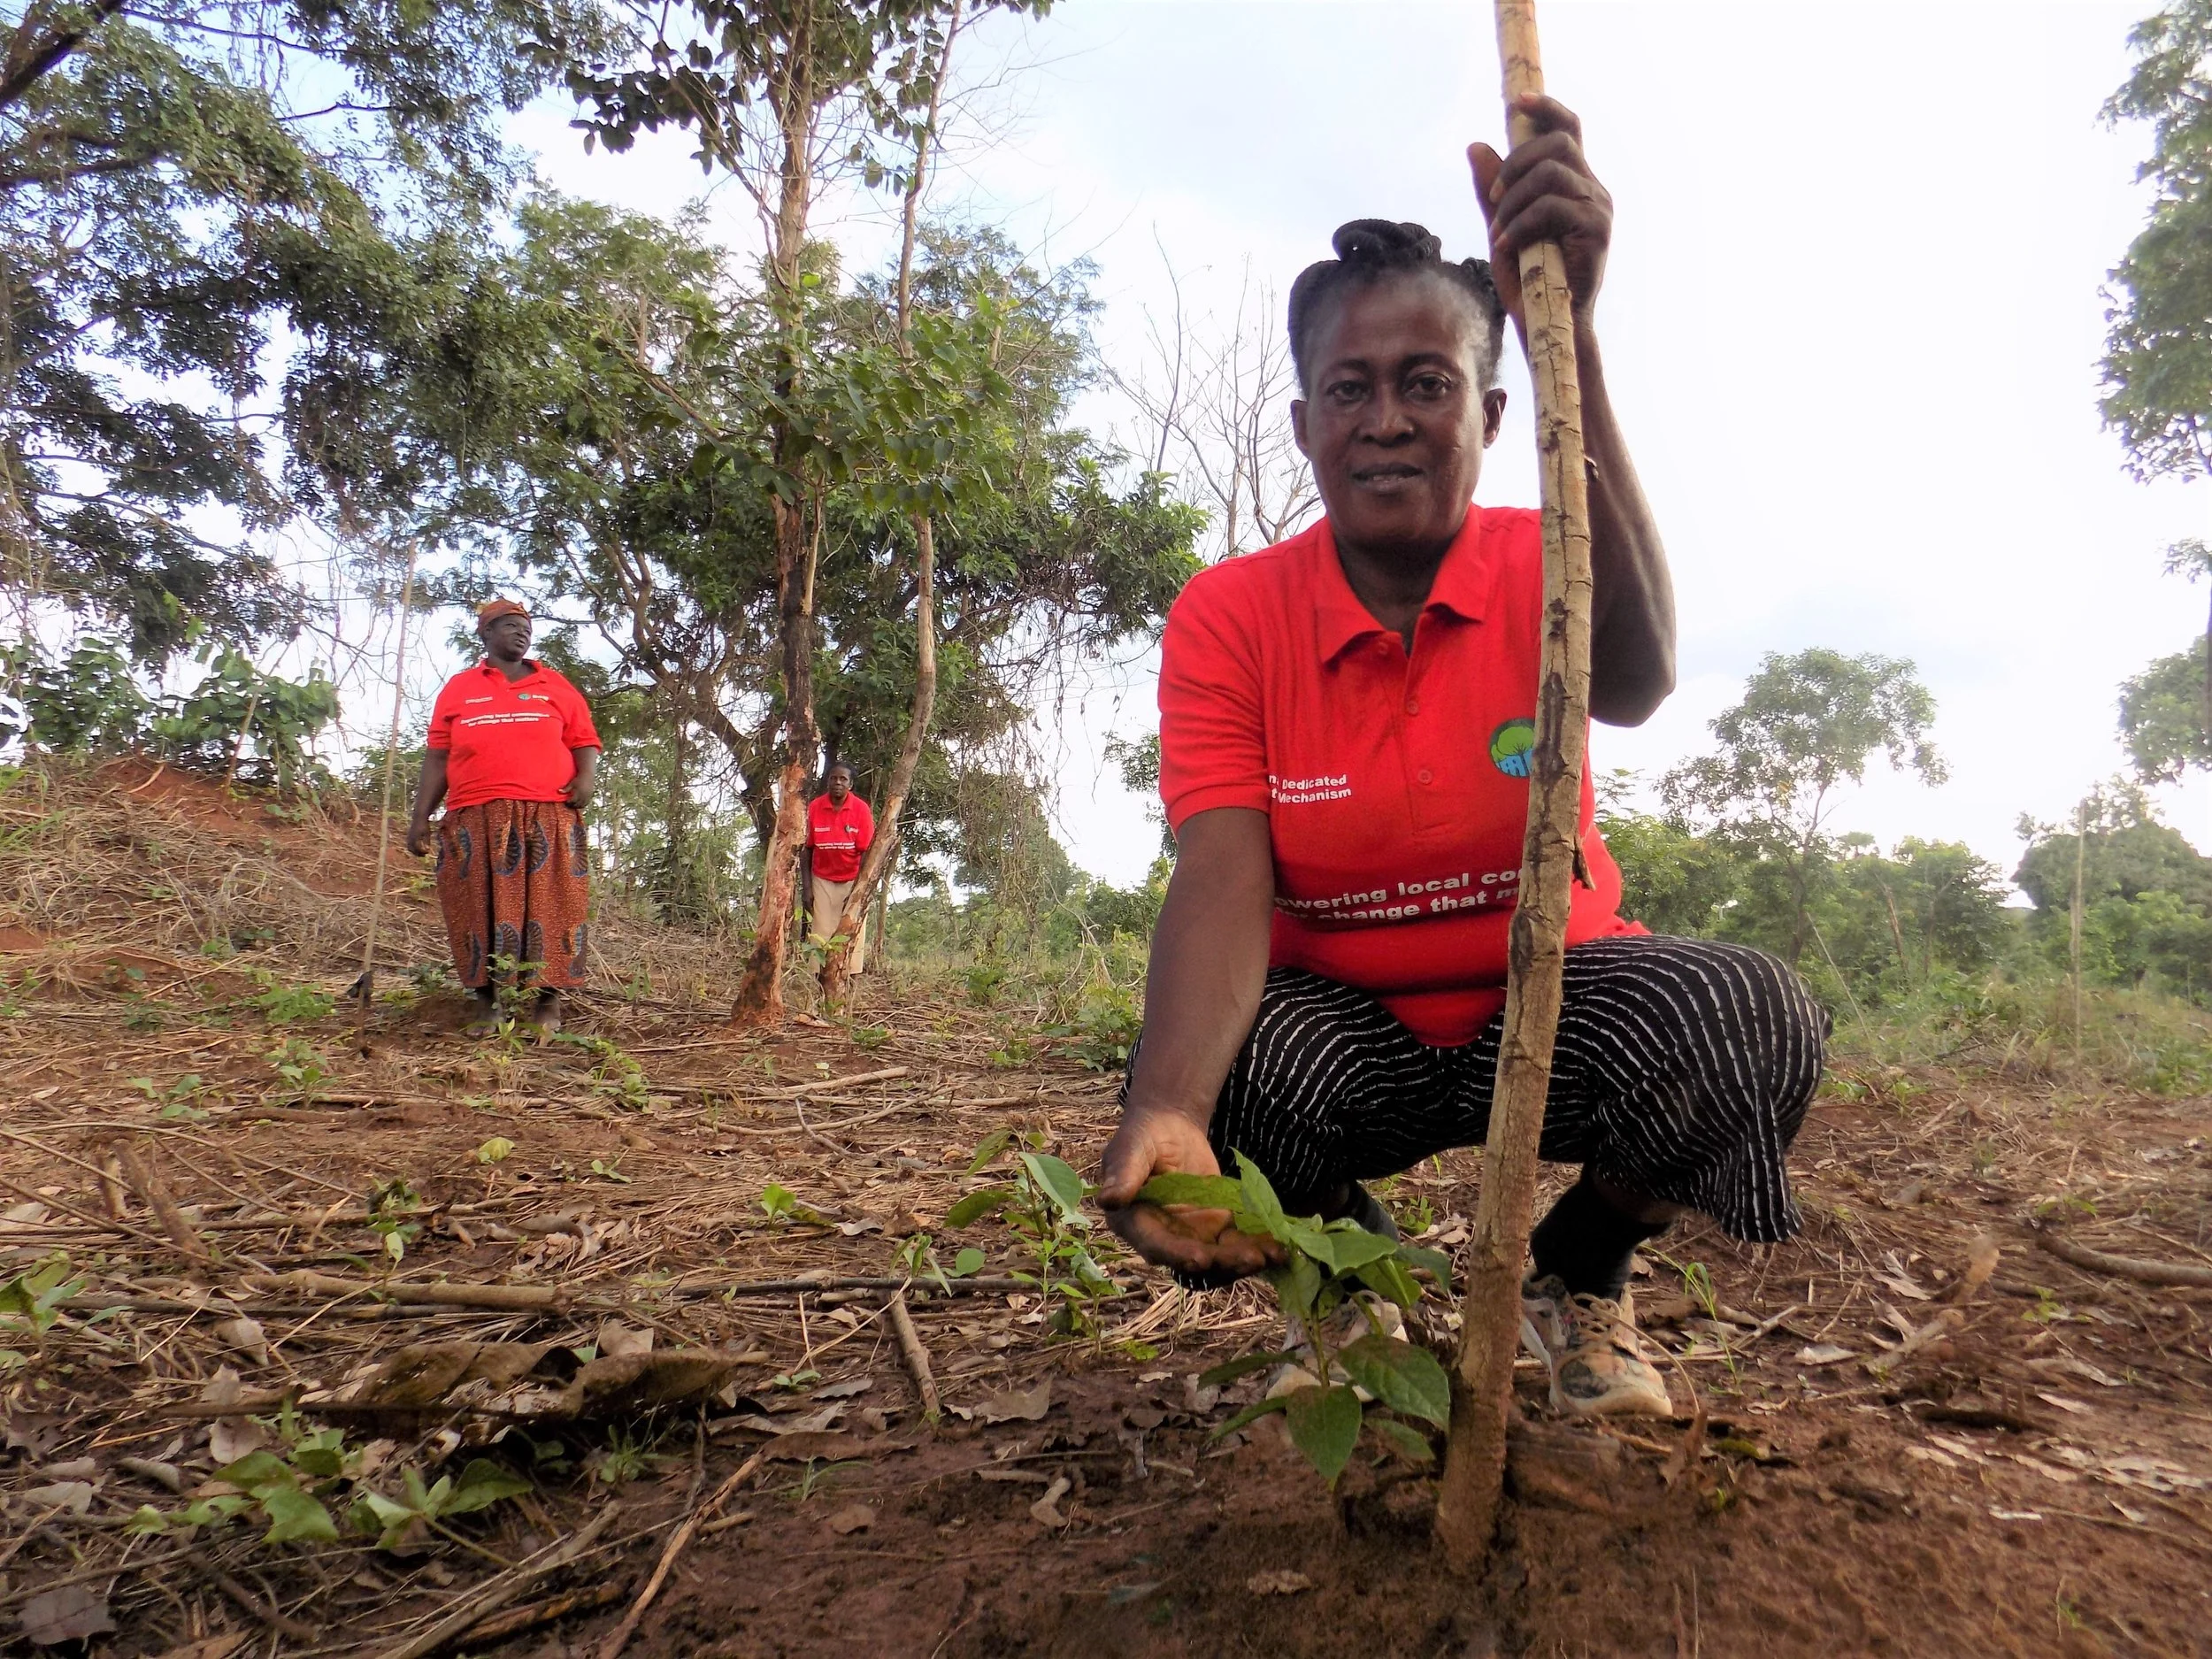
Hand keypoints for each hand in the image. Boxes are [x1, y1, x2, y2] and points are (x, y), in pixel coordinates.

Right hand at [405, 822, 432, 857]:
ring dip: (415, 851)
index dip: (422, 851)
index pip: (417, 848)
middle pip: (412, 849)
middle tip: (424, 854)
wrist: (418, 818)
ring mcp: (408, 837)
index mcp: (415, 837)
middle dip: (418, 853)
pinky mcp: (408, 837)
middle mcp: (410, 838)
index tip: (427, 852)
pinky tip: (419, 848)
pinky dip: (413, 848)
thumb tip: (427, 849)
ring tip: (421, 852)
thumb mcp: (427, 833)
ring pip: (409, 848)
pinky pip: (409, 845)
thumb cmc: (424, 825)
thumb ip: (427, 841)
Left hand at [563, 777, 593, 810]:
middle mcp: (584, 795)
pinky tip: (579, 804)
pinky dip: (583, 805)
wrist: (588, 775)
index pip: (572, 801)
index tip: (565, 802)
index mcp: (578, 792)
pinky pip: (586, 803)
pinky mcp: (590, 796)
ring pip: (582, 805)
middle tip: (569, 805)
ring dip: (578, 806)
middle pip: (577, 804)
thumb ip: (566, 789)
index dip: (568, 803)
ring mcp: (588, 796)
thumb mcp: (572, 784)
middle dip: (572, 805)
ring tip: (574, 805)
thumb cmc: (578, 779)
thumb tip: (558, 791)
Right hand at [1097, 1107, 1283, 1283]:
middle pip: (1191, 1261)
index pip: (1155, 1245)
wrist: (1168, 1130)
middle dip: (1222, 1264)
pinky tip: (1281, 1248)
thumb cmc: (1143, 1136)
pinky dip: (1259, 1248)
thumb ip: (1124, 1174)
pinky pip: (1237, 1245)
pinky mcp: (1215, 1231)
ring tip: (1273, 1255)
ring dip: (1245, 1262)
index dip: (1176, 1254)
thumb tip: (1107, 1200)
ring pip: (1218, 1261)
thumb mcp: (1132, 1148)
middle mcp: (1163, 1239)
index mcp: (1134, 1223)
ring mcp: (1191, 1238)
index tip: (1199, 1257)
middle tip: (1250, 1258)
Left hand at [1468, 94, 1611, 323]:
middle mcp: (1592, 189)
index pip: (1569, 128)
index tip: (1518, 101)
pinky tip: (1507, 245)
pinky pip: (1550, 206)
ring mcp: (1598, 208)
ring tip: (1500, 233)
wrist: (1547, 323)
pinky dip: (1520, 224)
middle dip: (1515, 164)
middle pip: (1557, 142)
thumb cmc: (1527, 279)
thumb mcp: (1502, 226)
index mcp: (1575, 183)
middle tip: (1494, 199)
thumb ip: (1492, 189)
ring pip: (1550, 172)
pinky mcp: (1596, 230)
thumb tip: (1476, 145)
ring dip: (1513, 200)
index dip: (1546, 107)